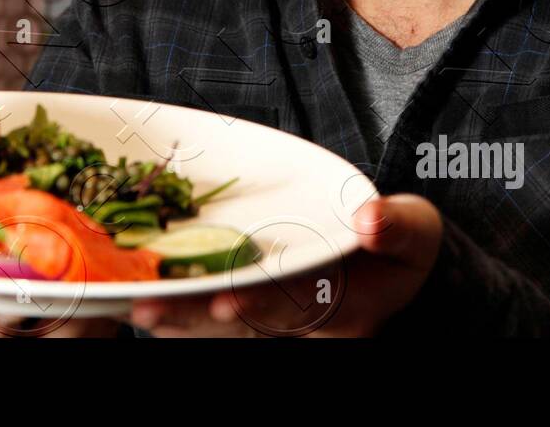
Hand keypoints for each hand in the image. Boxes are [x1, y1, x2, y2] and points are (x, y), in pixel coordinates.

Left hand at [127, 193, 442, 336]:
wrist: (394, 273)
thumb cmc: (400, 248)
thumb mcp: (415, 232)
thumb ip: (396, 226)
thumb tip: (371, 219)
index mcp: (344, 308)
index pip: (298, 309)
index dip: (263, 306)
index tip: (229, 301)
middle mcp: (304, 326)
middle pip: (244, 326)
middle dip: (195, 318)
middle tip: (149, 309)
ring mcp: (277, 324)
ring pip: (220, 330)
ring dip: (177, 319)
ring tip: (133, 307)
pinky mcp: (255, 315)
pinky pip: (211, 320)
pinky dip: (179, 310)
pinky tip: (138, 301)